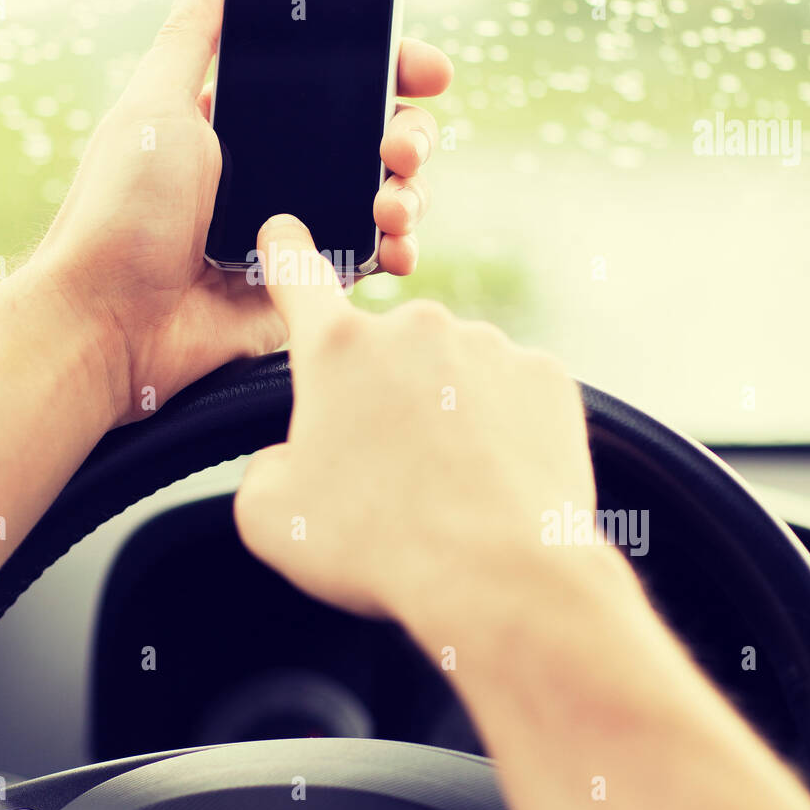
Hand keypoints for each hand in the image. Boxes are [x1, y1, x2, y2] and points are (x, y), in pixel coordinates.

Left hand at [33, 0, 450, 425]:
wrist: (110, 323)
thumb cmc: (120, 211)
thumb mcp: (153, 107)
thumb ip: (189, 39)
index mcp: (243, 122)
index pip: (335, 80)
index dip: (389, 68)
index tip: (425, 68)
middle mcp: (277, 169)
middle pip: (375, 134)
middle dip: (410, 132)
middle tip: (399, 146)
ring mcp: (298, 227)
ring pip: (386, 194)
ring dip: (411, 191)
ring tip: (395, 202)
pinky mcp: (308, 283)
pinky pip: (373, 257)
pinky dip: (399, 248)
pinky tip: (397, 246)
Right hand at [234, 215, 597, 621]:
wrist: (504, 578)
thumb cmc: (378, 547)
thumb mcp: (270, 515)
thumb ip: (263, 463)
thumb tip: (291, 456)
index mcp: (338, 348)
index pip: (296, 274)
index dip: (284, 252)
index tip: (284, 231)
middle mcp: (415, 326)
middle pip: (382, 350)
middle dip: (377, 395)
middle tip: (385, 471)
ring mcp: (488, 346)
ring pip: (449, 372)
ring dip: (441, 412)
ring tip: (445, 487)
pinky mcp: (545, 377)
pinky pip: (508, 392)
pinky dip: (497, 427)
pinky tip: (491, 479)